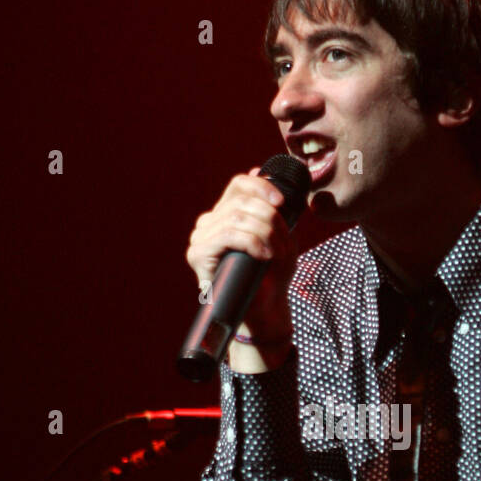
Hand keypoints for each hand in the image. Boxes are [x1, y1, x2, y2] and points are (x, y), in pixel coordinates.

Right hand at [185, 168, 297, 340]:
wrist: (264, 310)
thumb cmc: (272, 275)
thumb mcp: (280, 236)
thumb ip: (271, 207)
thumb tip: (257, 170)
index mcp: (226, 214)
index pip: (239, 184)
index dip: (262, 186)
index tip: (282, 202)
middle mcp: (210, 222)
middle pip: (240, 200)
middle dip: (269, 218)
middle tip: (283, 240)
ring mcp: (201, 238)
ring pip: (236, 217)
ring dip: (265, 233)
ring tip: (276, 252)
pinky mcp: (198, 254)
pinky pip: (228, 235)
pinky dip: (252, 242)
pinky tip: (265, 255)